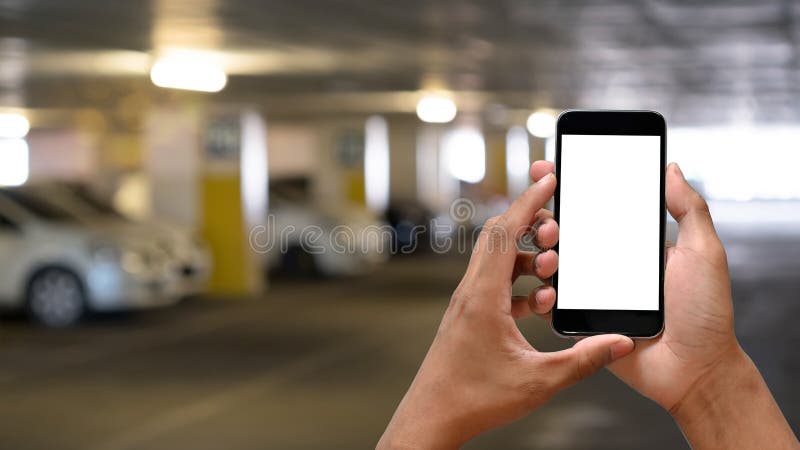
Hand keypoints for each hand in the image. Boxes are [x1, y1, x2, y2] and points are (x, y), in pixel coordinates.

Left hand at [378, 172, 634, 448]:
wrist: (432, 417)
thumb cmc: (474, 398)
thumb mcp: (538, 380)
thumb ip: (582, 360)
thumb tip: (619, 343)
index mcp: (483, 296)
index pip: (507, 232)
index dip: (530, 201)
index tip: (549, 178)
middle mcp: (471, 291)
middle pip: (500, 237)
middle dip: (532, 222)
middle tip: (560, 225)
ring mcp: (467, 302)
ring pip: (497, 260)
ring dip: (528, 258)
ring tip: (555, 271)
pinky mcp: (468, 315)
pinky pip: (495, 283)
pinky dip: (519, 282)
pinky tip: (540, 302)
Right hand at [529, 161, 796, 448]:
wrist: (695, 369)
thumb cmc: (705, 313)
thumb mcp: (704, 252)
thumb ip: (689, 208)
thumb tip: (671, 167)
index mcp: (632, 243)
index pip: (596, 206)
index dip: (571, 185)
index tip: (550, 166)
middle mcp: (607, 264)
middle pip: (565, 231)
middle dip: (546, 217)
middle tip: (549, 220)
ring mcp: (590, 292)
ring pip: (550, 263)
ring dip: (541, 251)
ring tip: (549, 251)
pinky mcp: (580, 319)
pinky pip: (551, 301)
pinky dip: (542, 291)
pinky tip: (547, 285)